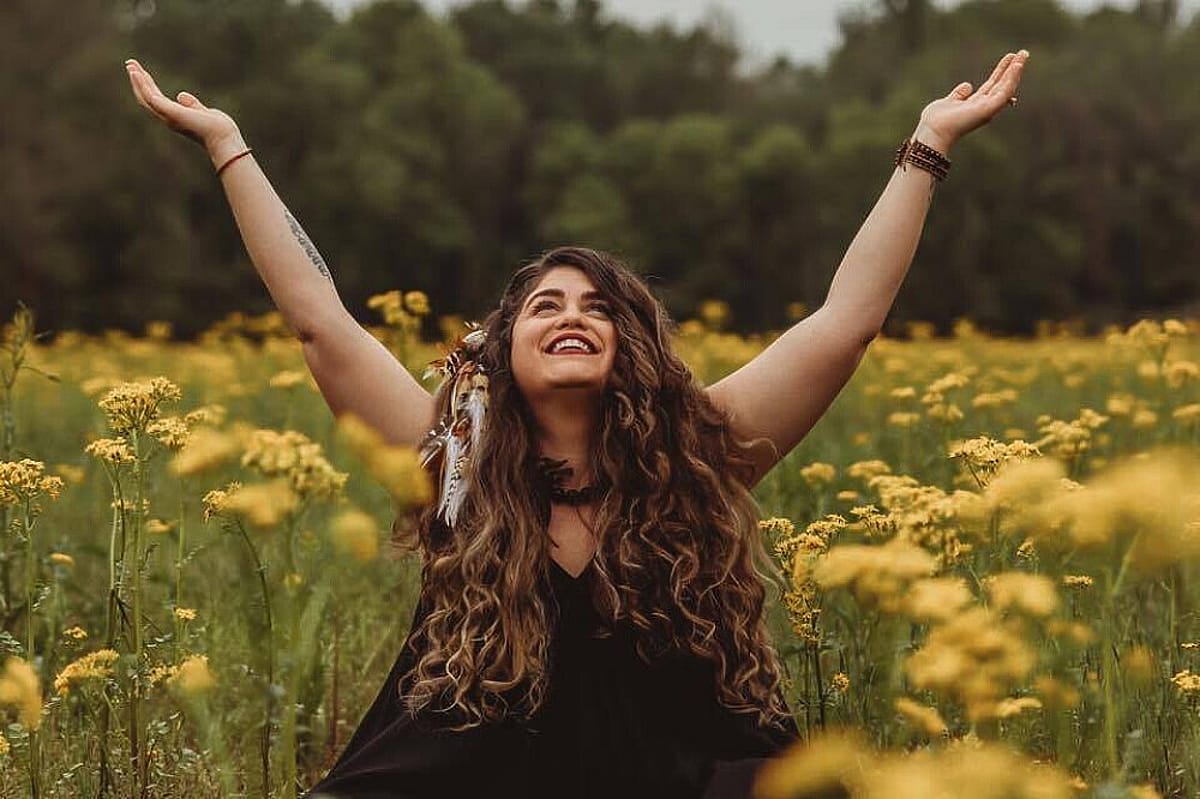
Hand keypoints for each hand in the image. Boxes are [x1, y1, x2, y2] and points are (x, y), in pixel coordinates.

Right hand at [124, 58, 244, 166]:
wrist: (224, 138)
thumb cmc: (218, 129)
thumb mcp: (203, 113)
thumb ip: (192, 105)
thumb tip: (181, 95)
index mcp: (175, 118)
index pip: (156, 100)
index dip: (147, 86)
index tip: (141, 72)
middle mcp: (168, 118)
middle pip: (146, 98)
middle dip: (138, 81)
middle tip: (130, 64)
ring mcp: (167, 116)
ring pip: (145, 96)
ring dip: (137, 80)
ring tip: (130, 64)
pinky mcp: (170, 112)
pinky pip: (151, 97)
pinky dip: (142, 85)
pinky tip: (137, 73)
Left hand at [910, 49, 1028, 153]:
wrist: (933, 131)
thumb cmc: (936, 121)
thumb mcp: (948, 102)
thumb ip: (959, 95)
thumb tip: (968, 85)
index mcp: (974, 105)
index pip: (992, 86)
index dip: (1001, 73)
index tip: (1009, 59)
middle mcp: (983, 107)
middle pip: (1001, 84)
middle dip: (1012, 69)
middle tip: (1023, 53)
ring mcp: (988, 108)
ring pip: (1007, 87)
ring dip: (1016, 70)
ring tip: (1023, 54)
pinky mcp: (989, 109)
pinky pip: (1005, 91)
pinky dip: (1012, 78)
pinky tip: (1017, 65)